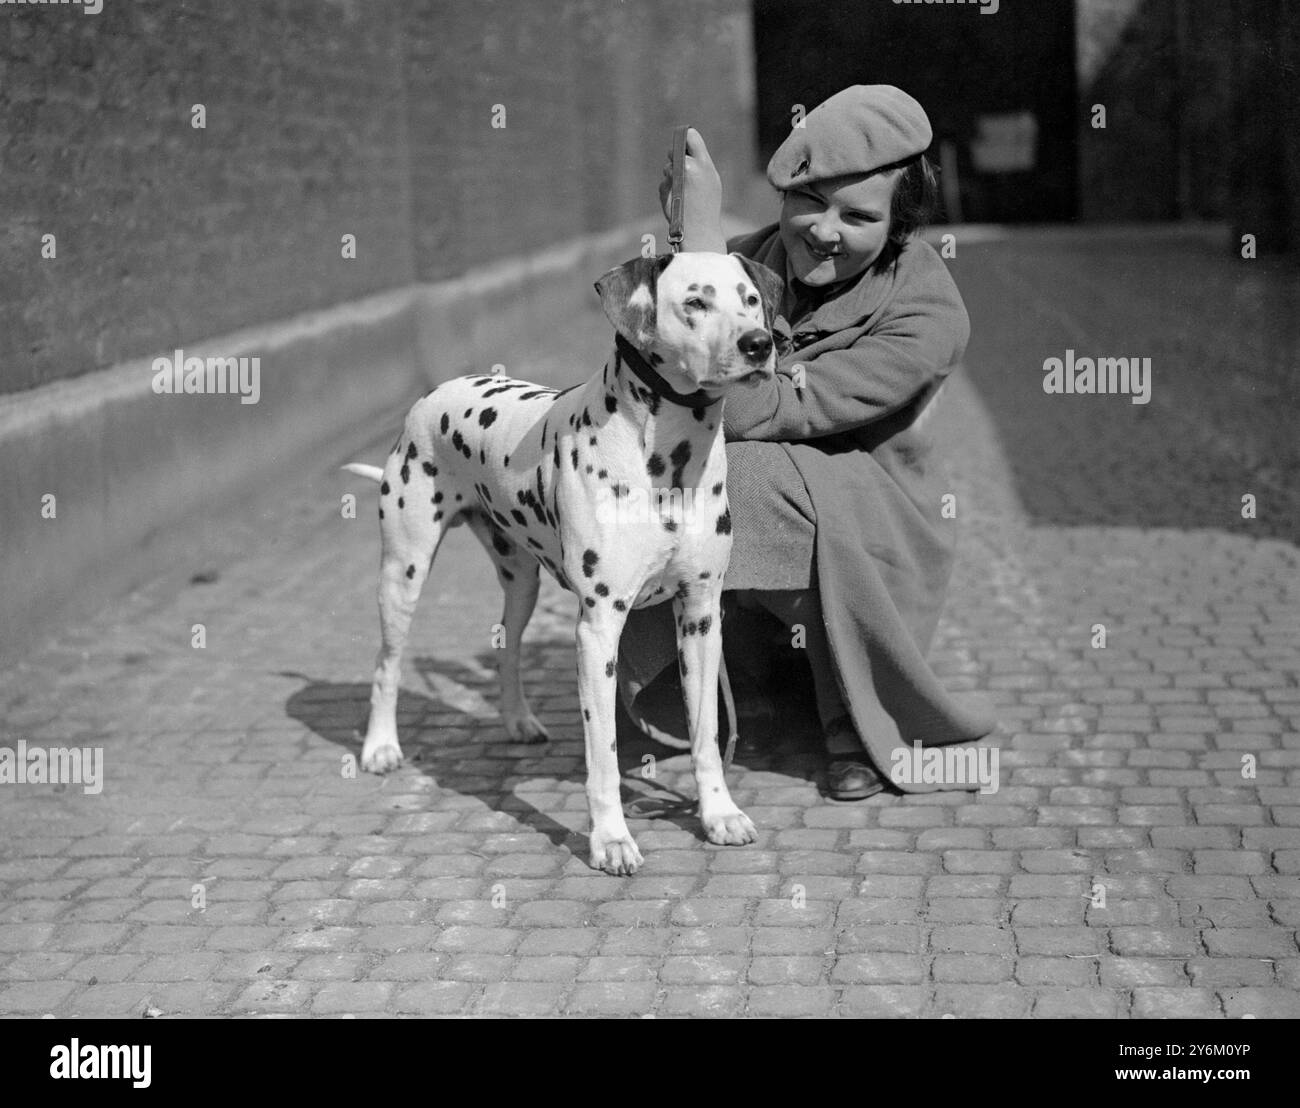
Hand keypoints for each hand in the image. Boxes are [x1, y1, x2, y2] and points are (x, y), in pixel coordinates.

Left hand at [658, 127, 724, 250]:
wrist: (700, 232)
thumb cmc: (707, 207)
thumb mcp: (711, 181)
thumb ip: (700, 164)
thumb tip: (684, 151)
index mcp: (704, 164)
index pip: (691, 136)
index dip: (684, 137)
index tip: (682, 142)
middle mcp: (690, 168)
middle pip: (674, 150)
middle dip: (674, 157)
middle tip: (679, 168)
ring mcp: (676, 179)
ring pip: (667, 168)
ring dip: (671, 176)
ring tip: (682, 193)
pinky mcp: (664, 189)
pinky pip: (664, 182)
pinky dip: (668, 190)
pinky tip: (676, 201)